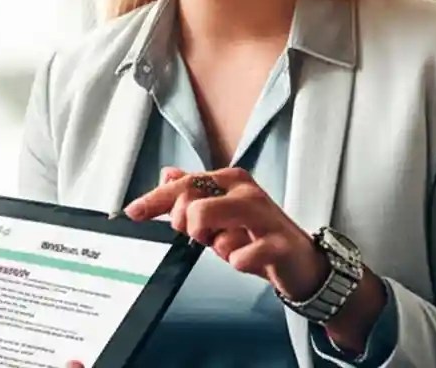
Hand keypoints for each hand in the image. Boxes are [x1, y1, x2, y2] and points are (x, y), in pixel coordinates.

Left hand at [123, 167, 327, 300]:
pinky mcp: (278, 244)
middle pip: (191, 204)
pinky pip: (237, 257)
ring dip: (214, 244)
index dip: (155, 199)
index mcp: (230, 180)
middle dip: (190, 227)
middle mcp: (245, 191)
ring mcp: (264, 215)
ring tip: (231, 246)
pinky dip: (236, 262)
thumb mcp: (221, 212)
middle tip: (207, 236)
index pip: (183, 184)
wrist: (302, 263)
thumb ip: (194, 193)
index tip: (133, 212)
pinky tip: (248, 259)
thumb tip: (167, 173)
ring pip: (208, 223)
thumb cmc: (258, 234)